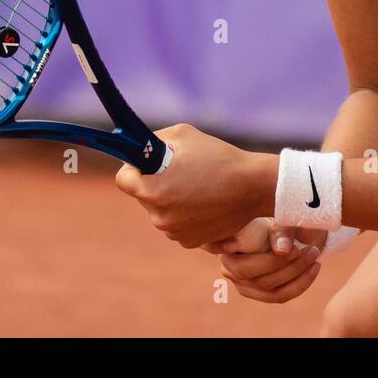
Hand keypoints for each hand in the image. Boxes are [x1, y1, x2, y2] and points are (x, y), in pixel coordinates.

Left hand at [114, 123, 270, 249]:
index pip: (124, 180)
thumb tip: (138, 147)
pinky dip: (186, 214)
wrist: (254, 186)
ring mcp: (174, 232)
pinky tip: (206, 202)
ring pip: (161, 211)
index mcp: (152, 190)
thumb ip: (154, 141)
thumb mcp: (183, 135)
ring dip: (172, 199)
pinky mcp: (190, 242)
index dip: (134, 167)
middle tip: (181, 171)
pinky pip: (177, 224)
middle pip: (143, 196)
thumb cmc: (219, 157)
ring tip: (199, 186)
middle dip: (156, 183)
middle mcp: (159, 216)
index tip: (149, 162)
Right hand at [202, 217, 327, 303]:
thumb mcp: (281, 216)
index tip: (287, 249)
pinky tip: (314, 268)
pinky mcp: (260, 293)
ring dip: (296, 274)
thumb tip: (282, 249)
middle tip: (306, 249)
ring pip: (269, 289)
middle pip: (254, 277)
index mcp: (224, 245)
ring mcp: (243, 284)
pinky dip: (300, 284)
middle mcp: (228, 268)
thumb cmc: (278, 215)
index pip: (238, 261)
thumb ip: (280, 230)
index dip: (259, 260)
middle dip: (283, 265)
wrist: (288, 227)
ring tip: (313, 255)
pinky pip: (279, 296)